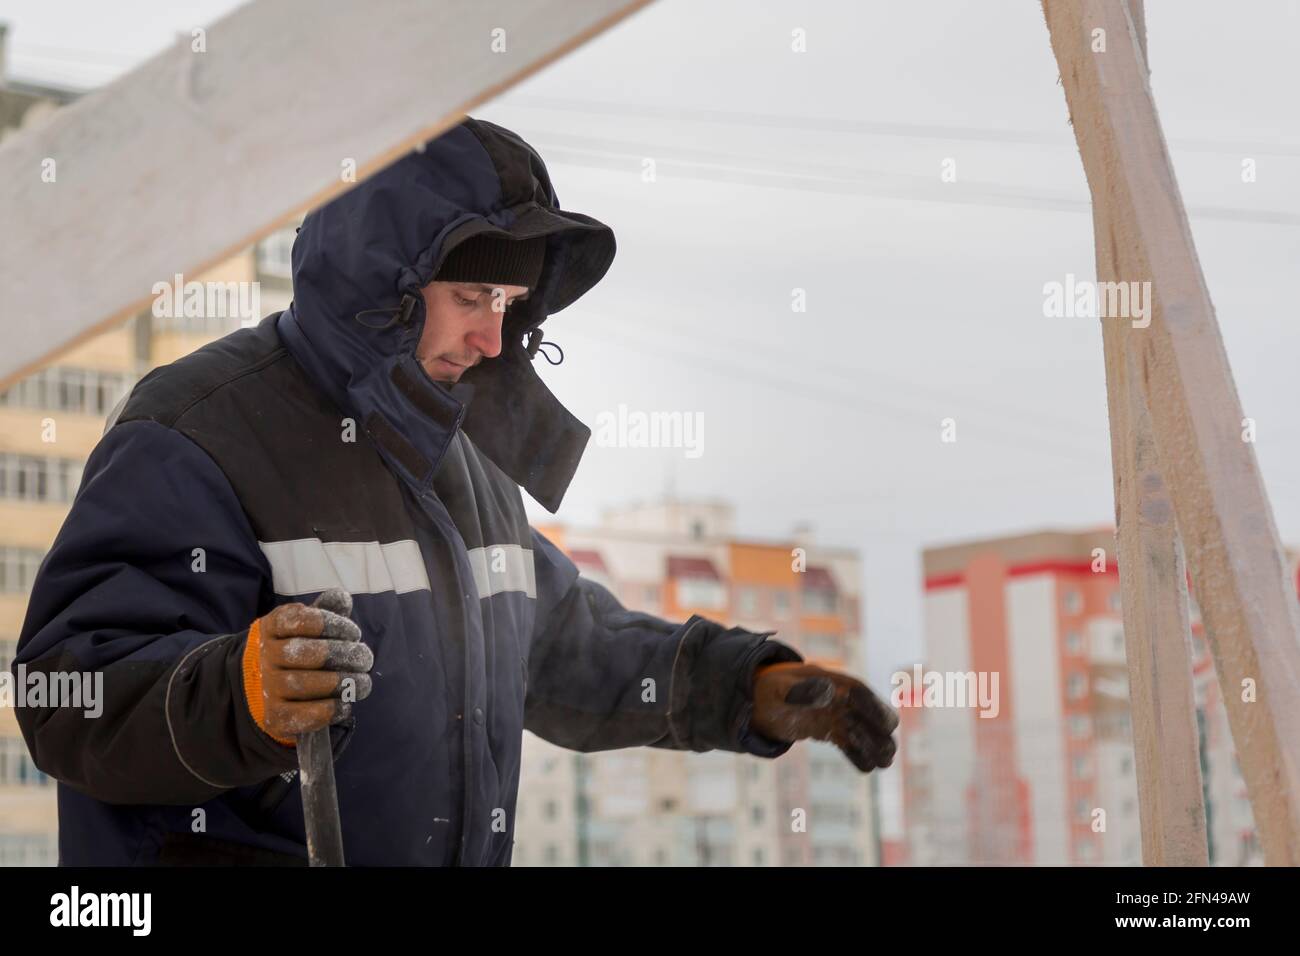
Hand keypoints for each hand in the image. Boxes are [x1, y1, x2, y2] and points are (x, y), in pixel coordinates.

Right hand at [241, 587, 373, 745]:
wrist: (262, 685)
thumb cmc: (297, 648)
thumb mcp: (306, 625)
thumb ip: (326, 610)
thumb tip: (342, 598)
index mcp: (272, 626)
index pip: (301, 620)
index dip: (334, 625)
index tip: (355, 633)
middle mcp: (265, 656)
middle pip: (304, 653)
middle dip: (343, 655)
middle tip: (365, 659)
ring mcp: (266, 687)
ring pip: (302, 684)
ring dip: (340, 683)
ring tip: (363, 683)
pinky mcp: (273, 717)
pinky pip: (301, 715)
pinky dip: (328, 710)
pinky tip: (344, 704)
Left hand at [750, 662, 898, 771]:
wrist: (755, 699)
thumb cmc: (767, 690)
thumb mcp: (779, 689)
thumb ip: (801, 691)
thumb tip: (830, 692)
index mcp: (827, 680)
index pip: (857, 692)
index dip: (874, 707)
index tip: (888, 725)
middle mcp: (835, 696)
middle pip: (864, 713)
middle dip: (878, 730)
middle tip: (890, 752)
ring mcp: (832, 713)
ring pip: (859, 729)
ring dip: (873, 744)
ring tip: (885, 763)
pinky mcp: (826, 729)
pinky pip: (846, 741)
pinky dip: (856, 753)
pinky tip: (868, 768)